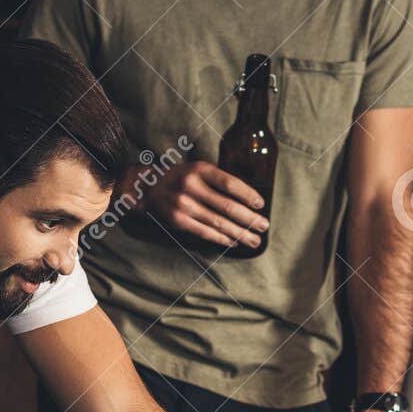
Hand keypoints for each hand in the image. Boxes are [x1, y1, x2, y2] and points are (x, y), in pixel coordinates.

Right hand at [136, 159, 268, 249]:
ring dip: (240, 233)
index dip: (248, 195)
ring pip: (218, 223)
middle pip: (227, 206)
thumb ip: (219, 179)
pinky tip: (234, 242)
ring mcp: (183, 205)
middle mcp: (191, 186)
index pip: (230, 183)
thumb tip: (249, 198)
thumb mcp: (198, 169)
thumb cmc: (181, 178)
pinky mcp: (178, 221)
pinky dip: (222, 239)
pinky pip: (205, 232)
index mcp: (200, 170)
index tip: (261, 205)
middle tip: (264, 226)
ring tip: (254, 240)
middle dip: (249, 219)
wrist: (148, 188)